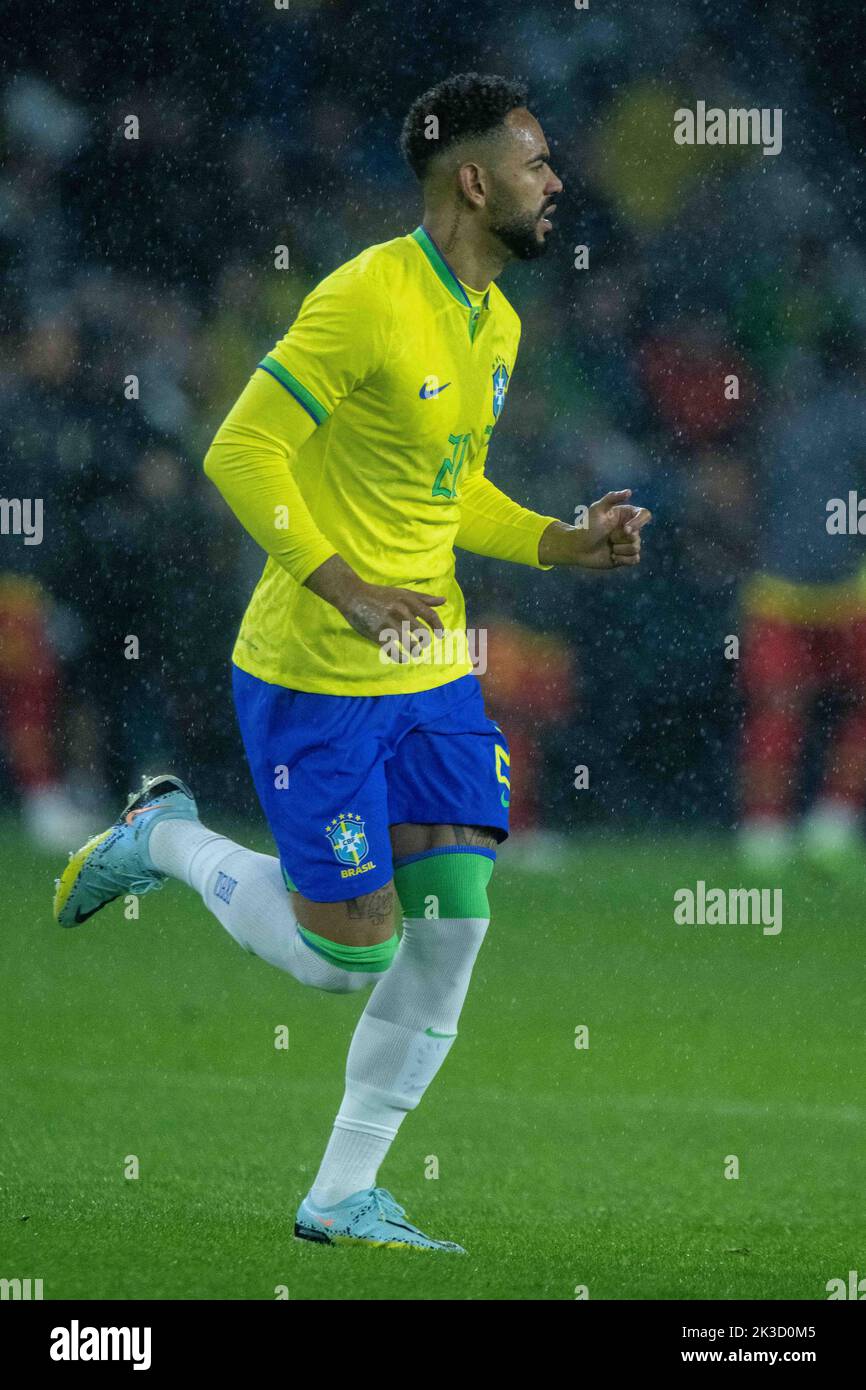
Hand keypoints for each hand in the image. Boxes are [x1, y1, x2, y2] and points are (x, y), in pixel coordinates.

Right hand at [305, 554, 444, 653]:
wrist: (353, 595)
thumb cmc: (380, 594)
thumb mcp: (403, 593)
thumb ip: (423, 598)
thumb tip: (444, 600)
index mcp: (408, 601)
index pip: (430, 615)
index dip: (438, 627)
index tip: (440, 635)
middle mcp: (400, 611)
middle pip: (422, 633)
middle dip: (425, 641)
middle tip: (423, 644)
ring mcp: (388, 623)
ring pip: (410, 644)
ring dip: (415, 650)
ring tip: (416, 652)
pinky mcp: (377, 634)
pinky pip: (393, 651)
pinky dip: (400, 657)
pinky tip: (402, 657)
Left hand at [539, 490, 651, 569]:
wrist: (578, 547)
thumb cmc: (586, 526)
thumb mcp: (597, 509)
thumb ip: (611, 498)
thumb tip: (629, 492)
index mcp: (627, 515)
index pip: (645, 515)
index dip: (638, 523)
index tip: (626, 529)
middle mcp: (630, 529)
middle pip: (637, 535)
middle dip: (620, 538)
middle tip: (608, 537)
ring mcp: (629, 543)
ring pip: (636, 548)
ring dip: (619, 549)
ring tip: (609, 547)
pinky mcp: (627, 557)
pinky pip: (635, 559)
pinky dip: (622, 559)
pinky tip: (612, 556)